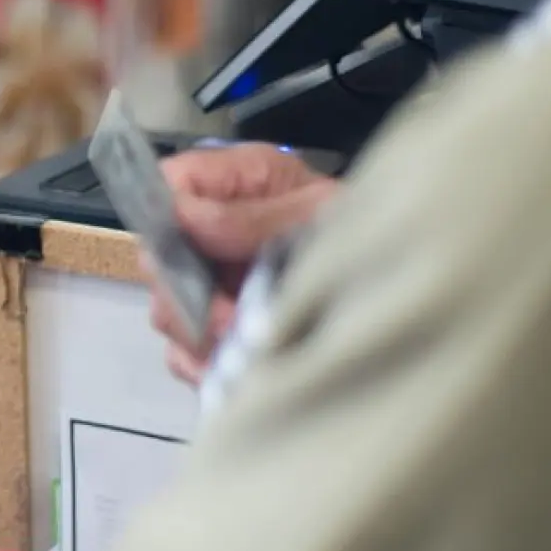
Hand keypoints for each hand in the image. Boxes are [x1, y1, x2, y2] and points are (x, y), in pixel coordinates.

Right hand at [150, 144, 337, 384]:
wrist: (393, 275)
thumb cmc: (361, 228)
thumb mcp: (321, 211)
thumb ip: (256, 216)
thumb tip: (187, 218)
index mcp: (231, 183)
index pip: (166, 185)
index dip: (169, 217)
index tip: (196, 251)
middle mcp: (206, 231)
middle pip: (156, 261)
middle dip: (188, 294)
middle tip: (229, 317)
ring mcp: (205, 282)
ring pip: (167, 312)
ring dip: (201, 334)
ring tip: (245, 346)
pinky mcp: (211, 328)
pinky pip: (183, 354)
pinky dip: (205, 365)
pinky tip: (240, 367)